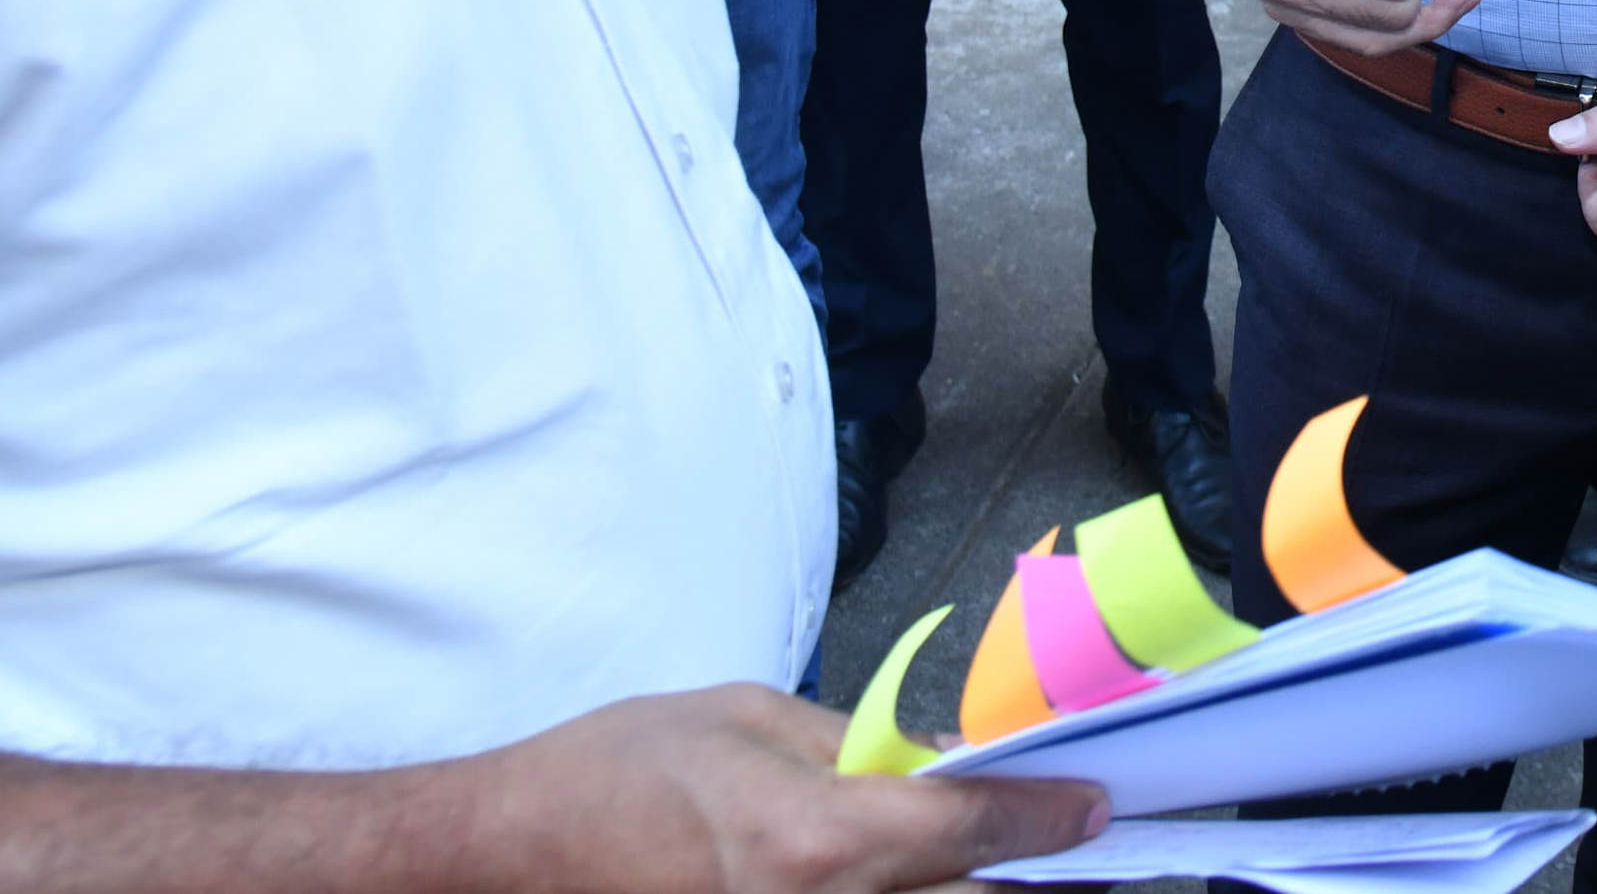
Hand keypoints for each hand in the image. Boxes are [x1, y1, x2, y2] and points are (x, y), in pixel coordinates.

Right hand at [468, 683, 1106, 893]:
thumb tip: (944, 757)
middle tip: (1089, 861)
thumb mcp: (747, 720)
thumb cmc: (611, 774)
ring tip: (1022, 878)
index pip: (971, 829)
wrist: (500, 855)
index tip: (1095, 809)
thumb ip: (858, 744)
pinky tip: (930, 889)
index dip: (1046, 818)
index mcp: (819, 839)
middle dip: (1035, 885)